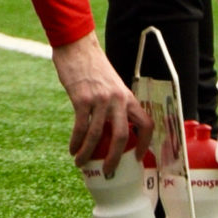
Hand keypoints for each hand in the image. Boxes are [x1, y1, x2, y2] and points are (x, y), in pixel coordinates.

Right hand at [52, 36, 149, 170]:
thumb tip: (109, 131)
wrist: (77, 47)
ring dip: (88, 154)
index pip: (145, 123)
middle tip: (108, 171)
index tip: (137, 157)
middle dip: (114, 158)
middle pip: (122, 136)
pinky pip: (80, 127)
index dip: (144, 143)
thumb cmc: (93, 68)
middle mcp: (117, 99)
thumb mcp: (111, 85)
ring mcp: (100, 99)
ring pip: (97, 136)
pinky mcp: (82, 99)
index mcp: (127, 97)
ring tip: (81, 163)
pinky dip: (76, 142)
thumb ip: (114, 105)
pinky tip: (73, 149)